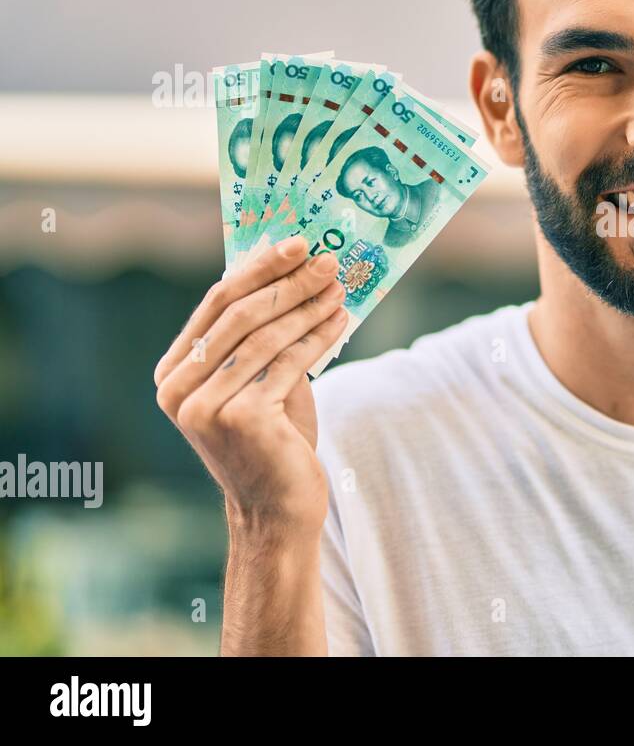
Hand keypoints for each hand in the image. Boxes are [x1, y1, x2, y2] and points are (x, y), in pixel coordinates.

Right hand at [154, 237, 348, 534]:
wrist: (278, 507)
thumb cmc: (272, 437)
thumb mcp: (258, 379)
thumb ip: (260, 334)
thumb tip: (292, 267)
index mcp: (173, 372)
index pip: (217, 302)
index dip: (259, 268)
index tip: (297, 243)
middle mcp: (178, 389)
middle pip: (242, 314)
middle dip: (289, 282)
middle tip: (327, 260)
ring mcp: (205, 406)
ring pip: (268, 336)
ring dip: (309, 306)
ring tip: (340, 287)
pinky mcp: (241, 419)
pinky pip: (289, 363)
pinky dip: (319, 337)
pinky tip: (342, 321)